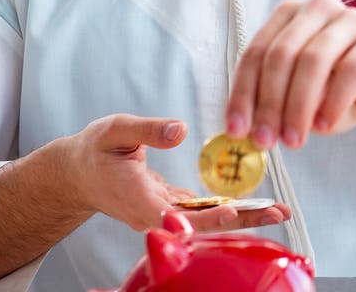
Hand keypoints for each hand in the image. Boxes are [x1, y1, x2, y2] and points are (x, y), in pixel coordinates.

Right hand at [66, 113, 289, 231]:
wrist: (78, 174)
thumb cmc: (96, 150)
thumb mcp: (116, 129)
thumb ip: (148, 130)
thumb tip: (181, 130)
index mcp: (135, 195)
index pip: (170, 215)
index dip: (199, 219)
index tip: (227, 214)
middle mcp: (151, 214)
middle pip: (198, 226)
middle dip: (238, 221)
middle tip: (274, 213)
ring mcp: (161, 216)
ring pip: (204, 223)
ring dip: (241, 219)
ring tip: (277, 212)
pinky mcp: (168, 210)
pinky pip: (201, 215)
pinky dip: (227, 212)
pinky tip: (253, 207)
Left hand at [225, 0, 355, 148]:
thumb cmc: (340, 89)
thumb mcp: (300, 98)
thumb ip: (273, 104)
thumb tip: (244, 129)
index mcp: (292, 14)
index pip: (257, 51)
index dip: (243, 92)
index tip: (236, 130)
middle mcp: (319, 8)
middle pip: (282, 53)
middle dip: (269, 102)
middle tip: (265, 140)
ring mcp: (353, 18)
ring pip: (314, 59)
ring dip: (299, 105)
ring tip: (294, 139)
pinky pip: (353, 68)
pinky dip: (334, 100)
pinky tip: (326, 125)